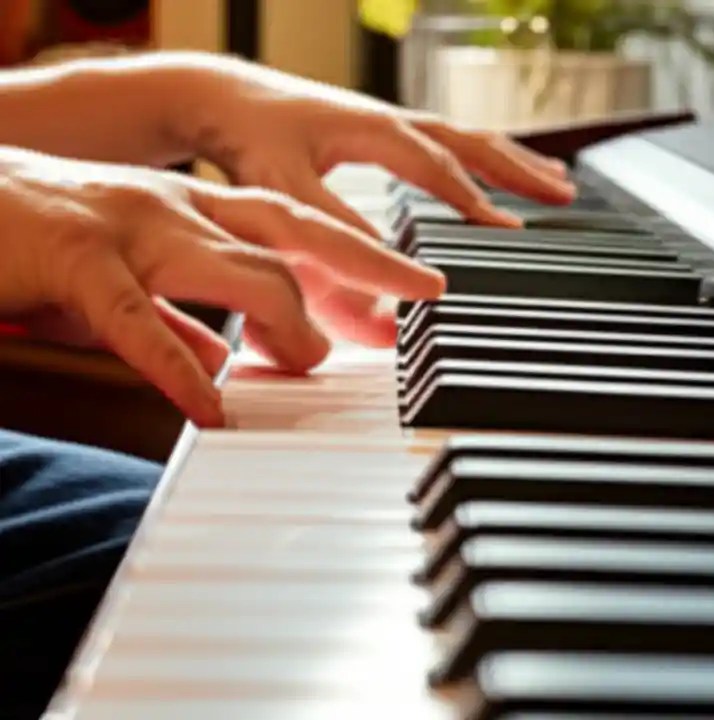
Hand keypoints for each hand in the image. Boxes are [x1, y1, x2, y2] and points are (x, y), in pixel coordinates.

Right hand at [0, 147, 444, 426]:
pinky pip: (140, 320)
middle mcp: (176, 207)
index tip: (416, 283)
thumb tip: (227, 364)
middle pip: (296, 231)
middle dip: (369, 261)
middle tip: (424, 291)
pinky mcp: (75, 261)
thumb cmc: (33, 248)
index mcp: (191, 210)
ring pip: (242, 268)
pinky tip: (209, 409)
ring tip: (311, 366)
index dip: (363, 251)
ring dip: (290, 323)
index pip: (298, 224)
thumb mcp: (122, 283)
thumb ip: (177, 319)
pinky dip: (180, 368)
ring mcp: (130, 227)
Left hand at [161, 53, 576, 344]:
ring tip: (556, 184)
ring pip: (469, 141)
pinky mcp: (387, 131)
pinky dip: (485, 160)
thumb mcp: (285, 194)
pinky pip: (451, 144)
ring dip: (513, 163)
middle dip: (520, 172)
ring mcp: (394, 123)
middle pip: (473, 146)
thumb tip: (370, 303)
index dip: (477, 204)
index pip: (441, 172)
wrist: (222, 95)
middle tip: (566, 196)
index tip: (515, 235)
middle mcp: (394, 122)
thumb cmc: (250, 139)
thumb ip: (330, 244)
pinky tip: (496, 175)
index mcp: (377, 131)